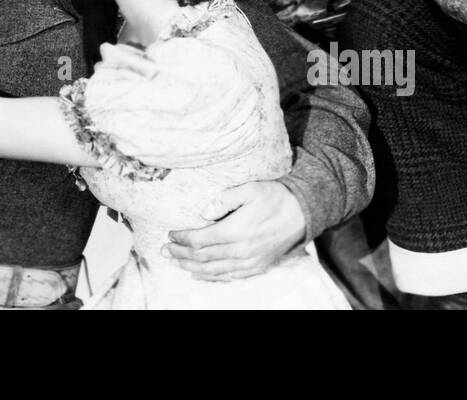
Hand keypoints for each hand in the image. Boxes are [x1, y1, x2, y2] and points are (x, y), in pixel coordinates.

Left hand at [164, 180, 306, 280]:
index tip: (170, 234)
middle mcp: (240, 251)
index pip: (200, 240)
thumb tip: (204, 212)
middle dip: (180, 254)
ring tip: (175, 262)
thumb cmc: (275, 198)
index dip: (182, 239)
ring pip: (212, 270)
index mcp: (235, 231)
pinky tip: (199, 274)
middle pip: (202, 257)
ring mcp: (248, 262)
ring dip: (191, 267)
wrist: (302, 213)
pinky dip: (210, 277)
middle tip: (164, 250)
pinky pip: (228, 276)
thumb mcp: (250, 189)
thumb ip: (224, 199)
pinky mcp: (256, 267)